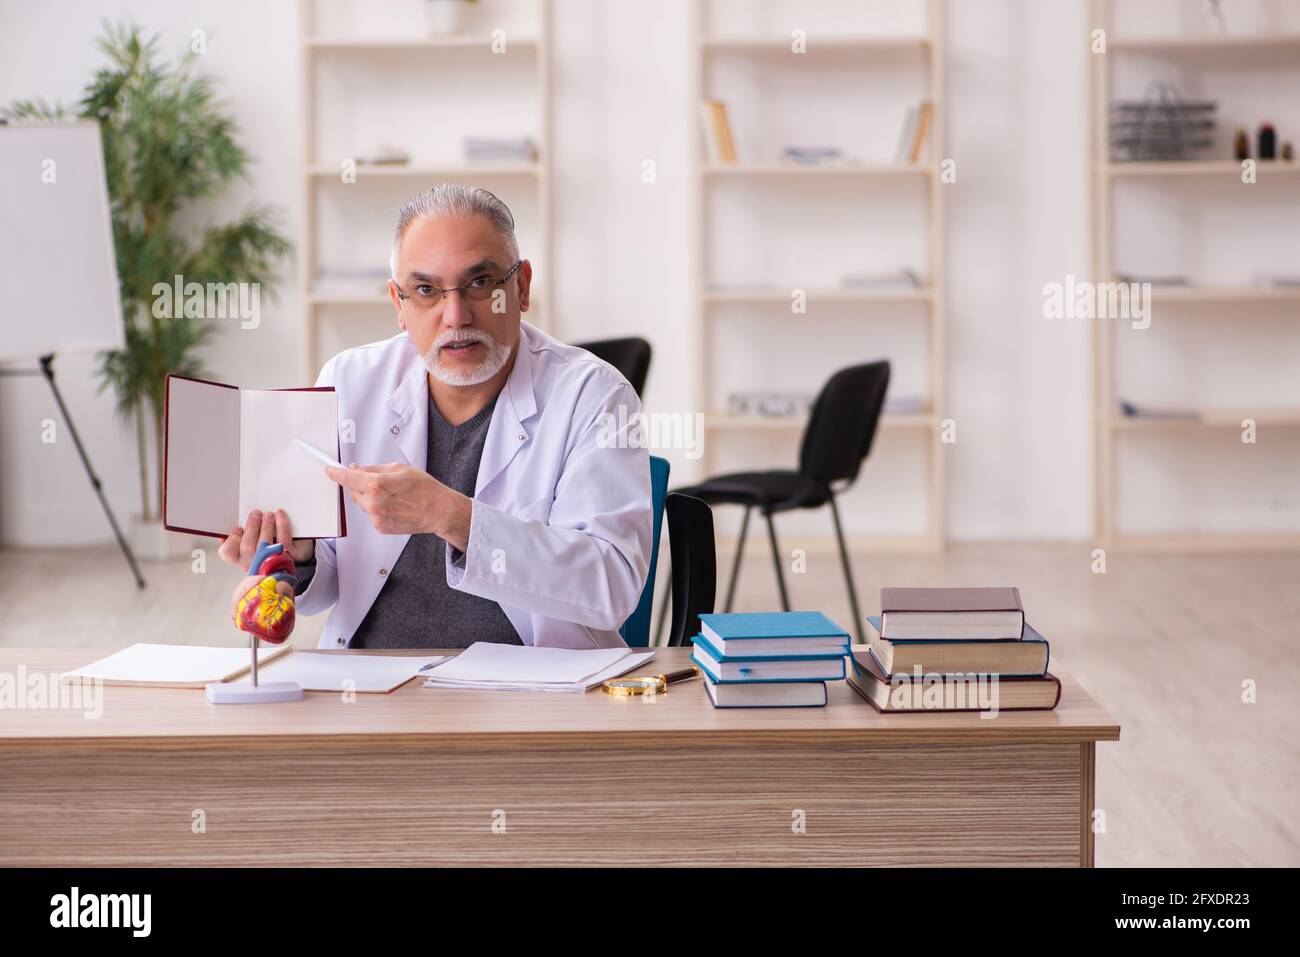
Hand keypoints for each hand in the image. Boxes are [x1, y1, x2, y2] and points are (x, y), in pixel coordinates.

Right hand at [218, 508, 314, 572]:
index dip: (232, 539)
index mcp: (241, 560)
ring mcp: (270, 562)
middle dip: (252, 526)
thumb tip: (224, 533)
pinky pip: (283, 539)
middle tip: (256, 513)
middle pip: (247, 546)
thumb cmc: (264, 552)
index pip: (228, 553)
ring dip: (266, 524)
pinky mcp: (287, 557)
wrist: (286, 563)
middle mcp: (253, 564)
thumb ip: (236, 539)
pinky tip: (280, 515)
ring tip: (268, 514)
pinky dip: (281, 524)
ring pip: (265, 542)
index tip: (238, 527)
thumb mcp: (247, 547)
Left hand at [325, 461, 470, 547]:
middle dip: (360, 484)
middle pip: (353, 491)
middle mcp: (374, 503)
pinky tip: (393, 505)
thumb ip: (374, 469)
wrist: (438, 511)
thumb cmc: (425, 489)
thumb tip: (357, 469)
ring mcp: (376, 517)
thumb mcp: (399, 469)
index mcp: (377, 485)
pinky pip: (370, 514)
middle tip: (377, 482)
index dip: (336, 473)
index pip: (348, 478)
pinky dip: (376, 508)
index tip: (330, 471)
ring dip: (369, 497)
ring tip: (391, 495)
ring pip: (362, 503)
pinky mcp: (380, 527)